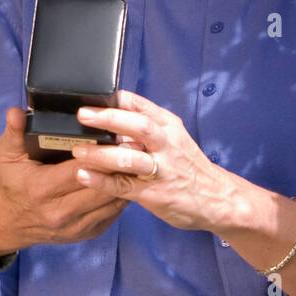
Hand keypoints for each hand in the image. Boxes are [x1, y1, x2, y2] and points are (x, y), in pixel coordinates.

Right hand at [0, 107, 126, 257]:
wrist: (9, 221)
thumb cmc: (12, 182)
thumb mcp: (7, 154)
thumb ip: (14, 132)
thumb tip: (16, 112)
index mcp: (42, 190)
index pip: (80, 169)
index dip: (100, 153)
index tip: (118, 136)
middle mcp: (61, 212)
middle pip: (102, 186)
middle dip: (120, 165)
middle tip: (137, 143)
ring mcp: (76, 226)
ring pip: (112, 201)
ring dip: (126, 180)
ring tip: (138, 157)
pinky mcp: (88, 232)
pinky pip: (114, 213)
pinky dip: (123, 194)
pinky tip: (129, 177)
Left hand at [71, 90, 242, 231]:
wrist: (217, 199)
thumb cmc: (187, 166)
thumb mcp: (172, 138)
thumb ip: (145, 127)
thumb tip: (108, 116)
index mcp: (168, 126)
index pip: (140, 105)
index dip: (115, 99)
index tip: (91, 96)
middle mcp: (167, 144)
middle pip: (138, 126)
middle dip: (109, 118)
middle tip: (83, 115)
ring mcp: (162, 170)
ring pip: (130, 158)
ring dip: (101, 153)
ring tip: (78, 149)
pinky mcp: (154, 193)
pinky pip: (124, 186)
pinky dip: (102, 180)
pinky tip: (84, 175)